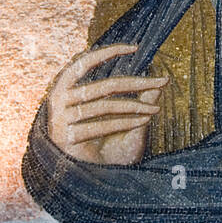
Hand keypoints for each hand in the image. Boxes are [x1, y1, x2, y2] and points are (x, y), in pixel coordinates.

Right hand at [46, 44, 167, 164]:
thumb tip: (156, 82)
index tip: (135, 48)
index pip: (84, 62)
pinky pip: (103, 125)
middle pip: (104, 85)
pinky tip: (144, 121)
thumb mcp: (120, 117)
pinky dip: (126, 122)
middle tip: (162, 81)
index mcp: (64, 87)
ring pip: (106, 105)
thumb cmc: (100, 143)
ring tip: (155, 108)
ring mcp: (61, 119)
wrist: (80, 174)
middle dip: (137, 82)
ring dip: (135, 106)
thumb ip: (135, 99)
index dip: (108, 52)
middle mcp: (59, 100)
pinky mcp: (67, 137)